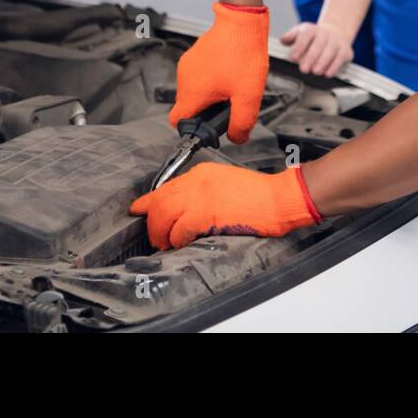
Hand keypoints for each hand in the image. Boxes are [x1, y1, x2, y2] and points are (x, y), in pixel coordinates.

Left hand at [129, 163, 320, 249]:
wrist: (278, 198)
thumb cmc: (258, 195)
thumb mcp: (225, 182)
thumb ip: (203, 190)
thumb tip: (185, 209)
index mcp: (201, 173)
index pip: (165, 187)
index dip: (148, 201)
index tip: (139, 210)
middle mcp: (196, 182)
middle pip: (159, 202)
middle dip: (152, 224)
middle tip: (156, 238)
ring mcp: (200, 197)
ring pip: (163, 216)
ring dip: (161, 234)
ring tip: (166, 244)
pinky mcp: (206, 214)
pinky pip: (179, 230)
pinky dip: (176, 240)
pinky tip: (181, 244)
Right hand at [170, 2, 269, 143]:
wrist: (242, 21)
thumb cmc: (243, 56)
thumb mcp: (248, 97)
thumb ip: (240, 123)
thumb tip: (235, 138)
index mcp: (191, 93)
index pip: (178, 122)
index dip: (194, 130)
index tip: (211, 127)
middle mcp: (184, 79)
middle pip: (189, 107)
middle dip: (208, 111)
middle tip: (231, 103)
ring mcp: (188, 64)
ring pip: (195, 90)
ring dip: (212, 94)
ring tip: (234, 85)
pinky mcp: (195, 54)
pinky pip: (200, 75)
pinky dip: (213, 79)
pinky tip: (232, 72)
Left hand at [280, 21, 353, 76]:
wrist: (336, 33)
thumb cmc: (315, 37)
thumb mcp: (301, 32)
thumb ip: (290, 37)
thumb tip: (283, 40)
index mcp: (311, 29)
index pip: (305, 35)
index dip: (299, 47)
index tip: (293, 58)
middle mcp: (325, 34)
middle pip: (318, 44)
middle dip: (310, 58)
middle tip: (304, 69)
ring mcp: (336, 42)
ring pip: (330, 51)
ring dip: (322, 62)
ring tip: (315, 72)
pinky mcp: (345, 50)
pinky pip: (340, 58)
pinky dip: (334, 67)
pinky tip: (327, 73)